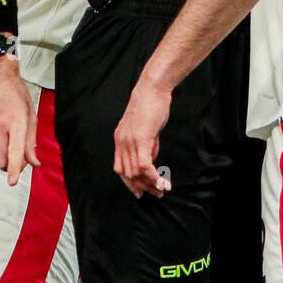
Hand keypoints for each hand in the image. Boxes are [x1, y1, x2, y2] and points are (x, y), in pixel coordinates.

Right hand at [0, 57, 38, 185]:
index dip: (14, 170)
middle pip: (0, 159)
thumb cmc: (15, 94)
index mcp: (15, 121)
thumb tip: (34, 163)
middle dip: (8, 164)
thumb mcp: (30, 114)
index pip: (14, 152)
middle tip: (14, 159)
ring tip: (3, 149)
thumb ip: (30, 141)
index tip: (12, 181)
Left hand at [113, 78, 171, 199]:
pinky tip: (162, 181)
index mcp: (120, 139)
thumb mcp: (147, 129)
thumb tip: (150, 160)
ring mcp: (129, 142)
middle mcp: (121, 142)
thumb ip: (147, 145)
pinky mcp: (140, 140)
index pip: (120, 168)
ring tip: (162, 189)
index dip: (130, 183)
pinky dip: (153, 177)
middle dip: (142, 187)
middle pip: (127, 174)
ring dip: (150, 184)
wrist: (152, 89)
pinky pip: (144, 166)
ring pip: (135, 173)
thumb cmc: (152, 105)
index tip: (141, 191)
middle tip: (156, 193)